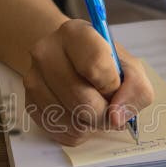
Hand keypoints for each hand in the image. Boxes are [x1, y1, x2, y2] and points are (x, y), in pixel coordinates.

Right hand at [23, 19, 153, 145]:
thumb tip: (116, 118)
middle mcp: (46, 52)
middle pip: (83, 101)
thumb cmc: (104, 63)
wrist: (69, 59)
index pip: (95, 67)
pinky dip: (79, 132)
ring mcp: (33, 79)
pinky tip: (81, 116)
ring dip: (93, 125)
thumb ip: (136, 89)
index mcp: (74, 33)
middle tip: (110, 107)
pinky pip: (62, 132)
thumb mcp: (130, 67)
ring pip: (73, 122)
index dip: (112, 86)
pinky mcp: (29, 103)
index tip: (115, 87)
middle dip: (105, 113)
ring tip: (95, 109)